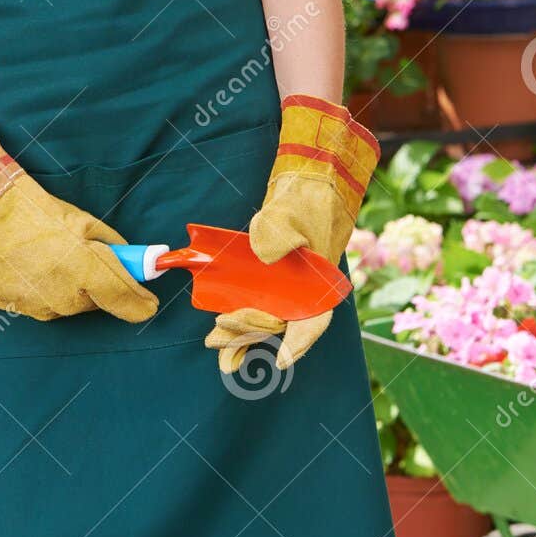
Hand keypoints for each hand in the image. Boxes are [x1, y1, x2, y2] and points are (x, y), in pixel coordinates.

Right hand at [0, 114, 158, 323]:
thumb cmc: (18, 206)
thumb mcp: (73, 216)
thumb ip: (106, 242)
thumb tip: (127, 256)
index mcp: (87, 272)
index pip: (130, 303)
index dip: (142, 300)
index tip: (150, 297)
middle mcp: (65, 299)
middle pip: (97, 301)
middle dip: (97, 281)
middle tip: (82, 249)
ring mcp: (37, 308)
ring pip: (67, 303)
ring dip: (68, 283)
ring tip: (46, 249)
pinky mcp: (12, 310)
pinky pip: (40, 302)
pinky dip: (40, 286)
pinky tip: (26, 261)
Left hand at [203, 94, 375, 375]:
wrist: (308, 177)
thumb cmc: (307, 196)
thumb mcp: (294, 210)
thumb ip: (279, 230)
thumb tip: (264, 254)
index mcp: (320, 282)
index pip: (315, 321)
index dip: (299, 343)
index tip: (279, 359)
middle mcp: (306, 290)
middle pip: (281, 323)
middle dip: (250, 334)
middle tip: (219, 338)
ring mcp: (288, 285)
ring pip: (267, 318)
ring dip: (241, 333)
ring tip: (215, 344)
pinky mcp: (272, 279)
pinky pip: (257, 303)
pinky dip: (240, 319)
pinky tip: (220, 334)